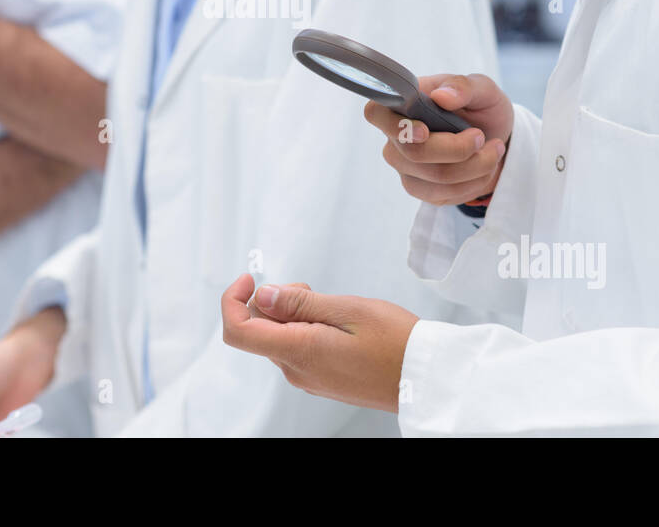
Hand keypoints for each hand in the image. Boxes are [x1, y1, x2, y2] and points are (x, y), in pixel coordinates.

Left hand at [221, 274, 418, 413]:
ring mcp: (308, 378)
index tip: (250, 279)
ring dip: (293, 315)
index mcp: (299, 352)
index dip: (233, 300)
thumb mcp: (348, 309)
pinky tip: (336, 324)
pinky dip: (305, 328)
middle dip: (274, 302)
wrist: (426, 378)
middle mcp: (296, 370)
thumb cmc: (397, 343)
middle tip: (311, 291)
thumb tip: (262, 296)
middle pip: (259, 330)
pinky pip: (297, 348)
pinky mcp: (320, 379)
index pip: (238, 331)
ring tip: (331, 308)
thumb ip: (299, 303)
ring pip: (279, 338)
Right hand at [364, 73, 512, 205]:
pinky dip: (475, 181)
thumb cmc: (480, 108)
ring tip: (493, 151)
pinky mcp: (420, 189)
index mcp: (402, 104)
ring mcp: (404, 166)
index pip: (375, 113)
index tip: (426, 131)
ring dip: (476, 166)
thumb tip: (441, 96)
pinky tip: (483, 168)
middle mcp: (394, 137)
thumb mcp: (482, 89)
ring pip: (436, 177)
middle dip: (458, 149)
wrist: (493, 138)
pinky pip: (446, 193)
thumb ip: (463, 86)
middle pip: (414, 153)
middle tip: (482, 136)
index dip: (395, 126)